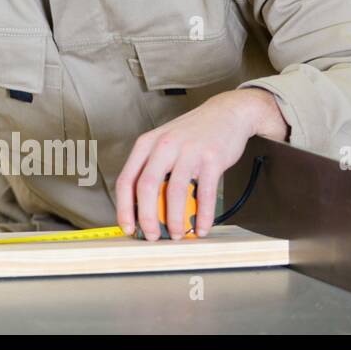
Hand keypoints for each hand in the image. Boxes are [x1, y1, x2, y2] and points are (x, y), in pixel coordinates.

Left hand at [115, 88, 287, 240]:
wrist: (226, 113)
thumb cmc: (192, 134)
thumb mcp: (164, 145)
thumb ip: (153, 171)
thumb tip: (144, 209)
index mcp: (146, 144)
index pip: (126, 180)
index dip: (124, 207)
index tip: (127, 227)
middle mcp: (163, 146)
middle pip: (146, 187)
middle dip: (147, 217)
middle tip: (152, 236)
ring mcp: (188, 151)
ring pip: (174, 192)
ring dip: (175, 219)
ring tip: (178, 235)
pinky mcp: (212, 158)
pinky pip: (204, 193)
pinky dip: (203, 215)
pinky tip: (203, 228)